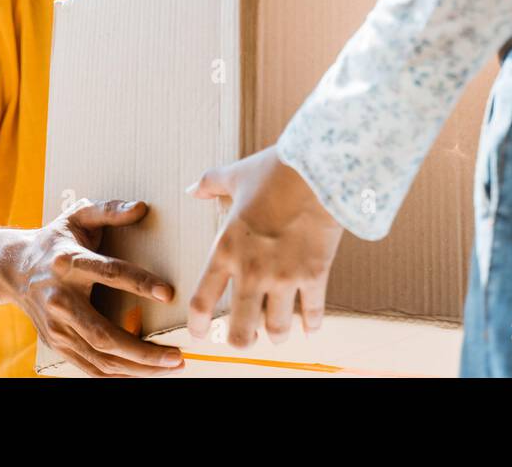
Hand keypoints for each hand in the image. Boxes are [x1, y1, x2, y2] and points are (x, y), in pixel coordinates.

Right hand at [0, 198, 184, 376]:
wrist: (13, 268)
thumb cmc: (54, 239)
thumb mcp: (78, 216)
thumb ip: (109, 211)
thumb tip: (141, 207)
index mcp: (69, 264)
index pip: (109, 274)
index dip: (139, 283)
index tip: (168, 293)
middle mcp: (61, 300)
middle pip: (104, 334)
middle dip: (143, 351)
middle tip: (178, 355)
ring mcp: (57, 328)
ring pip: (99, 358)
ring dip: (137, 368)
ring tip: (170, 366)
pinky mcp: (56, 343)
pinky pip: (89, 368)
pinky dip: (117, 375)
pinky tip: (143, 373)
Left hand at [186, 147, 343, 347]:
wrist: (319, 169)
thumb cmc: (274, 171)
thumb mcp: (235, 175)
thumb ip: (209, 183)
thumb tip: (191, 188)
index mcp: (226, 249)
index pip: (202, 302)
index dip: (198, 326)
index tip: (201, 333)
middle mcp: (252, 271)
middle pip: (241, 331)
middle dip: (242, 341)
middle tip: (245, 337)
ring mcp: (285, 277)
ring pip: (278, 329)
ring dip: (277, 334)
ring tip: (278, 332)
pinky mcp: (315, 275)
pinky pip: (313, 312)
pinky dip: (312, 323)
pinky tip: (310, 325)